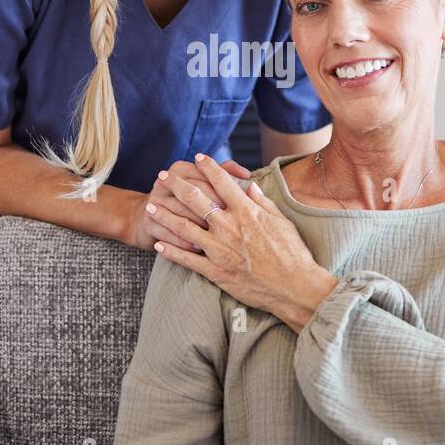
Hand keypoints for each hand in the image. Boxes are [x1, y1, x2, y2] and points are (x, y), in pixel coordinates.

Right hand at [125, 157, 252, 251]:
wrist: (146, 216)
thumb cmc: (185, 200)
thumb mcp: (200, 181)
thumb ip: (224, 174)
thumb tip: (247, 174)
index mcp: (180, 170)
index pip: (204, 174)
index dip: (224, 187)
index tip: (242, 197)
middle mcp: (164, 183)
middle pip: (193, 193)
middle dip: (213, 207)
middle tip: (231, 219)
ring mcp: (154, 203)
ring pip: (180, 214)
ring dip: (198, 227)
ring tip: (217, 238)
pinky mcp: (148, 224)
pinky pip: (167, 233)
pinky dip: (183, 242)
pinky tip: (198, 248)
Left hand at [146, 154, 336, 332]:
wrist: (294, 286)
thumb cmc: (292, 253)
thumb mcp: (281, 221)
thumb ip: (262, 202)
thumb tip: (249, 186)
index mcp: (246, 211)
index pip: (221, 181)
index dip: (208, 167)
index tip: (198, 157)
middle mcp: (228, 226)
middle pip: (195, 199)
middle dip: (176, 185)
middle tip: (162, 176)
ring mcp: (219, 249)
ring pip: (184, 228)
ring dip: (165, 216)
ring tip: (150, 207)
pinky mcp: (216, 271)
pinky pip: (187, 260)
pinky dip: (171, 252)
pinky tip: (159, 244)